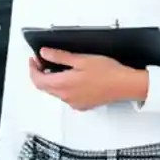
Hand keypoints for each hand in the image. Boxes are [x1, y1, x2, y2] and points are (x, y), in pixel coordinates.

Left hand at [29, 48, 147, 110]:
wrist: (126, 85)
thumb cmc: (107, 72)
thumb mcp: (81, 59)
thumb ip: (59, 57)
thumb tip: (44, 53)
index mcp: (63, 85)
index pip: (38, 80)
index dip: (32, 69)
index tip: (34, 60)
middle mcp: (66, 97)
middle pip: (45, 87)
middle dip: (40, 74)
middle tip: (43, 61)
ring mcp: (74, 103)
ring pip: (55, 92)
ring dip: (52, 80)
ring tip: (58, 67)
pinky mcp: (83, 105)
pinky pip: (66, 97)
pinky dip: (63, 87)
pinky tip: (71, 78)